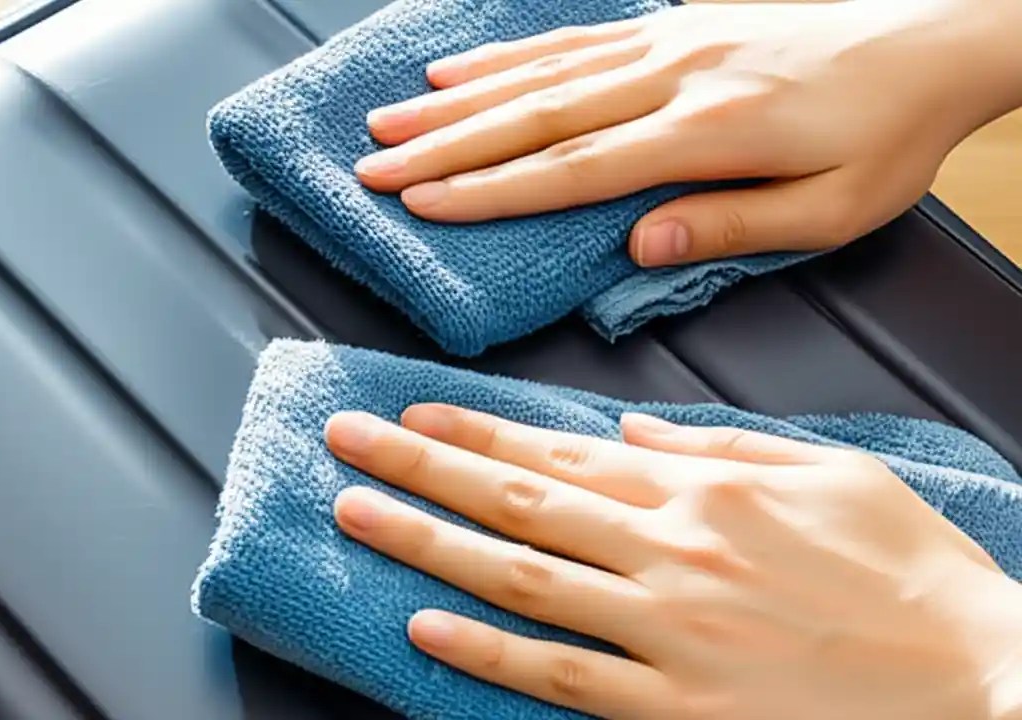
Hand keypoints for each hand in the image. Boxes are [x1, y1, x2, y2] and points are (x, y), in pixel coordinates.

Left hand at [324, 406, 1021, 718]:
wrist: (981, 683)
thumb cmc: (911, 577)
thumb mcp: (830, 473)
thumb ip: (718, 443)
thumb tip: (626, 425)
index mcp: (705, 493)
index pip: (560, 451)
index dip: (476, 430)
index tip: (413, 409)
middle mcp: (672, 554)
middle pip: (519, 503)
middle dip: (422, 465)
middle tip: (347, 438)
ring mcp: (669, 637)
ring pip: (519, 580)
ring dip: (427, 543)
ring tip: (356, 512)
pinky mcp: (677, 711)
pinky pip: (562, 677)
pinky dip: (487, 651)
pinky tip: (422, 627)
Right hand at [355, 0, 1021, 266]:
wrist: (937, 31)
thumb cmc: (888, 132)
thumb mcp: (832, 208)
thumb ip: (731, 224)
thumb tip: (636, 245)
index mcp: (708, 132)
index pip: (574, 169)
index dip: (490, 189)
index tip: (422, 204)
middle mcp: (674, 76)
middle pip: (536, 114)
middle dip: (445, 143)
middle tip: (373, 164)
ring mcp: (669, 39)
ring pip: (541, 70)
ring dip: (457, 95)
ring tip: (390, 116)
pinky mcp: (673, 20)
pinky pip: (573, 38)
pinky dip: (508, 52)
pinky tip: (459, 65)